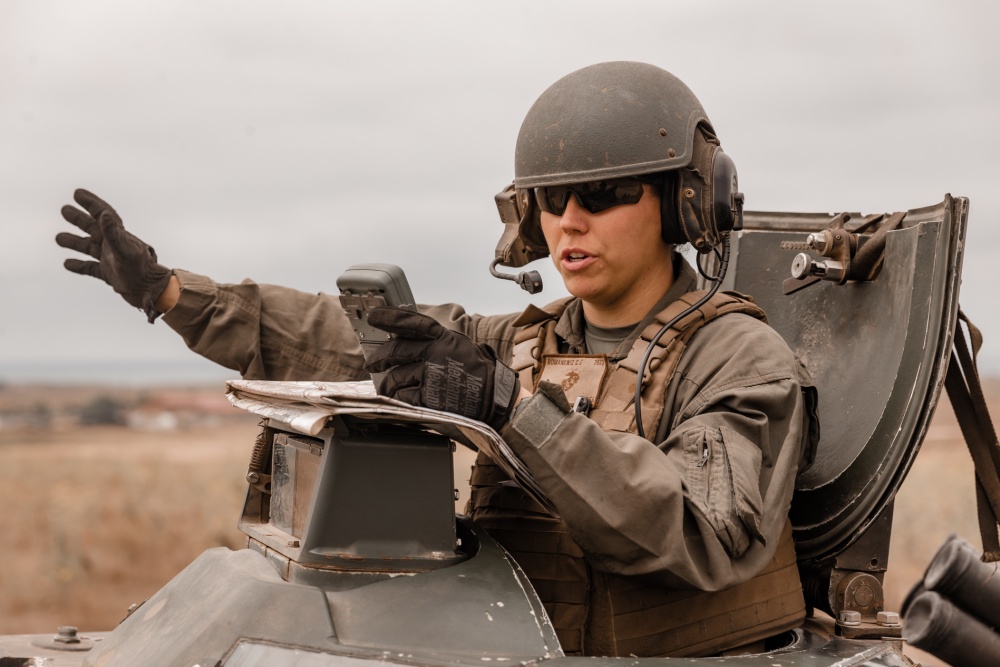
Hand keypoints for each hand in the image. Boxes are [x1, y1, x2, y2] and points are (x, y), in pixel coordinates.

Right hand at [56, 189, 172, 322]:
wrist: (150, 292)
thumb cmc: (141, 271)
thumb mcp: (125, 250)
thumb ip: (114, 233)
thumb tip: (103, 214)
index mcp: (119, 236)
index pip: (103, 214)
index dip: (91, 203)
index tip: (77, 193)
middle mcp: (114, 246)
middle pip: (93, 228)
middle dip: (79, 219)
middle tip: (64, 209)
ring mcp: (111, 260)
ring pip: (89, 248)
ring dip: (74, 242)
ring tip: (58, 238)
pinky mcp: (109, 275)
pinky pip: (90, 268)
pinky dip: (79, 265)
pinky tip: (67, 263)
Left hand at [364, 307, 519, 430]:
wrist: (498, 400)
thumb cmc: (485, 375)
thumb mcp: (465, 348)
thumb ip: (442, 343)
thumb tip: (418, 341)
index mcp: (445, 338)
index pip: (412, 322)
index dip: (391, 317)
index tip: (375, 317)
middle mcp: (435, 353)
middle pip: (396, 350)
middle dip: (379, 357)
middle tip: (372, 362)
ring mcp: (430, 376)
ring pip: (396, 376)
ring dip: (387, 383)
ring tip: (385, 388)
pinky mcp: (428, 398)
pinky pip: (402, 396)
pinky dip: (398, 399)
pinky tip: (398, 400)